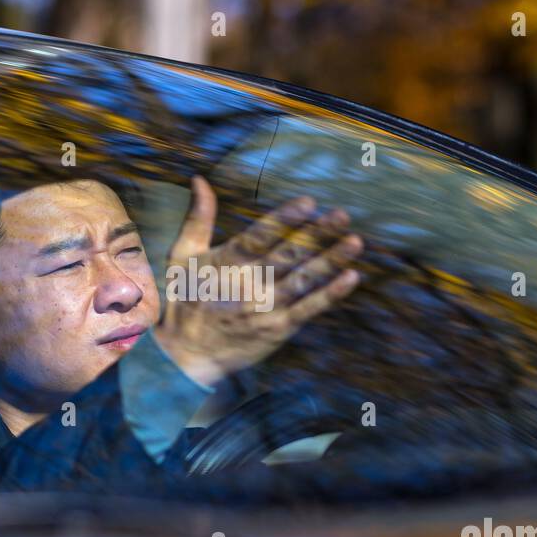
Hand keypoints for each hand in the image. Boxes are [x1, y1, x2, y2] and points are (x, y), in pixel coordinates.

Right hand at [154, 175, 362, 387]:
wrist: (186, 355)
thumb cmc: (184, 300)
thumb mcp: (182, 255)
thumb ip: (197, 218)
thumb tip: (200, 180)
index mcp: (226, 263)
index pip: (259, 236)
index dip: (284, 219)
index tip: (309, 203)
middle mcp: (247, 284)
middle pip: (288, 254)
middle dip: (317, 234)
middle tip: (342, 215)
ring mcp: (265, 307)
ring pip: (303, 279)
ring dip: (331, 260)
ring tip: (354, 242)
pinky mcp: (278, 328)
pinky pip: (308, 308)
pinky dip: (331, 294)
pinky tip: (350, 277)